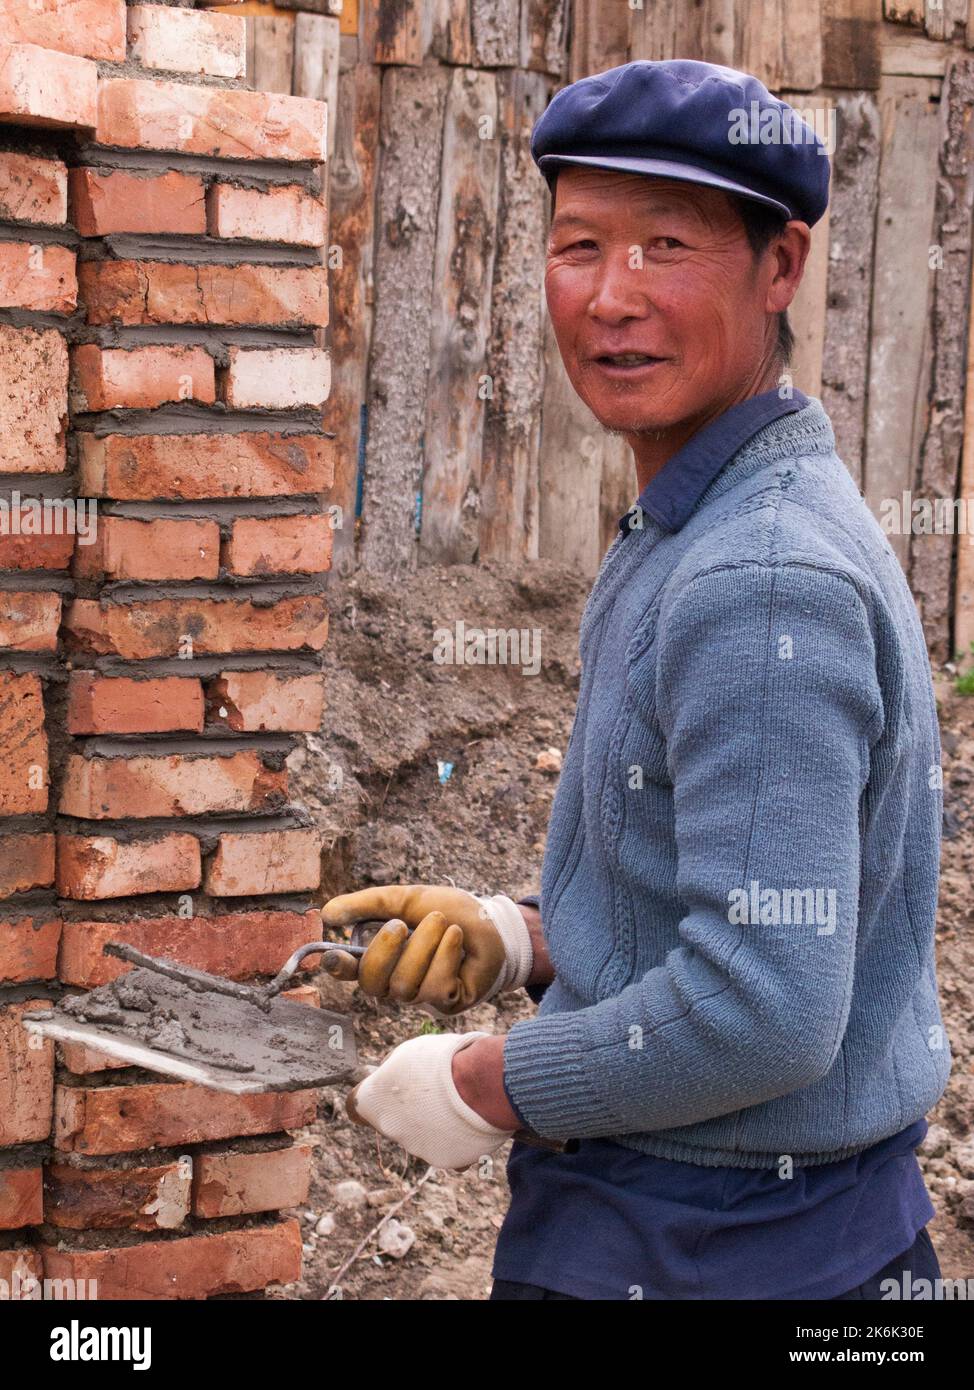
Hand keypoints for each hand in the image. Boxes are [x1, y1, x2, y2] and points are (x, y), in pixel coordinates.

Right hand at [320, 884, 532, 1015]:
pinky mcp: (447, 1003)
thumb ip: (368, 904)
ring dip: (425, 946)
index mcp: (382, 957)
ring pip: (406, 986)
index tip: (331, 956)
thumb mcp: (407, 899)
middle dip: (384, 952)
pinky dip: (446, 955)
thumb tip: (327, 913)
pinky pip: (435, 988)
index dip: (336, 967)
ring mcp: (422, 997)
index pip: (351, 970)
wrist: (490, 920)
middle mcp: (396, 982)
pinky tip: (456, 939)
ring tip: (442, 923)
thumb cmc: (448, 911)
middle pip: (372, 984)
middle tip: (402, 924)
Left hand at [346, 1031, 515, 1169]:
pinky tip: (469, 1119)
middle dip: (410, 1108)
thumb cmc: (443, 1060)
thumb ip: (393, 1068)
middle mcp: (391, 1129)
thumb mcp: (408, 1052)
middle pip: (395, 1119)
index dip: (366, 1098)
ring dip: (435, 1121)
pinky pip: (449, 1147)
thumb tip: (390, 1073)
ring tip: (458, 1099)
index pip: (355, 1107)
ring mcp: (417, 1147)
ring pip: (423, 1134)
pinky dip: (457, 1137)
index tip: (378, 1093)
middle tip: (433, 1090)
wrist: (481, 1084)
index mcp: (373, 1101)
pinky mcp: (444, 1159)